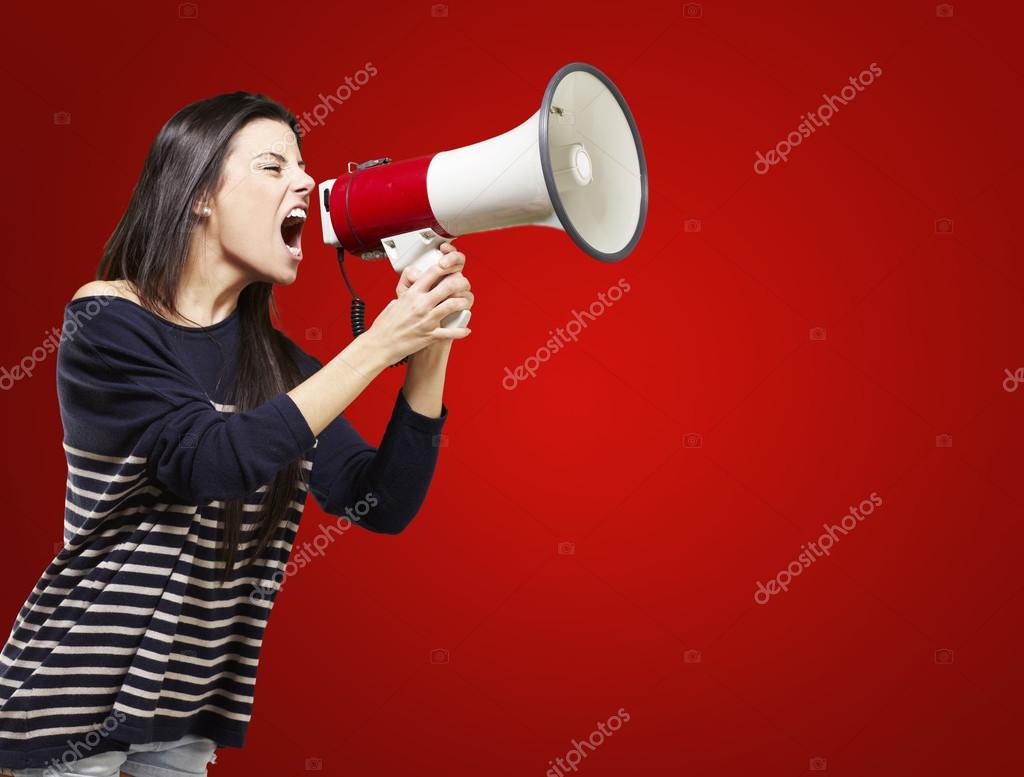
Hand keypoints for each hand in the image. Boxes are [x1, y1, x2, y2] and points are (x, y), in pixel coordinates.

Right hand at [365, 242, 472, 363]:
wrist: (380, 345)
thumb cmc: (385, 326)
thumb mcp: (395, 302)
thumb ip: (408, 294)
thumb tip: (414, 290)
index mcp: (412, 294)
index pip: (434, 272)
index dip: (448, 267)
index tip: (454, 268)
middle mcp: (421, 304)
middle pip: (449, 285)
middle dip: (461, 283)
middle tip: (464, 285)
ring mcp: (427, 320)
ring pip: (453, 305)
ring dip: (464, 302)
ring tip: (466, 303)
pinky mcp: (430, 335)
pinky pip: (451, 332)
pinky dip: (461, 331)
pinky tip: (466, 329)